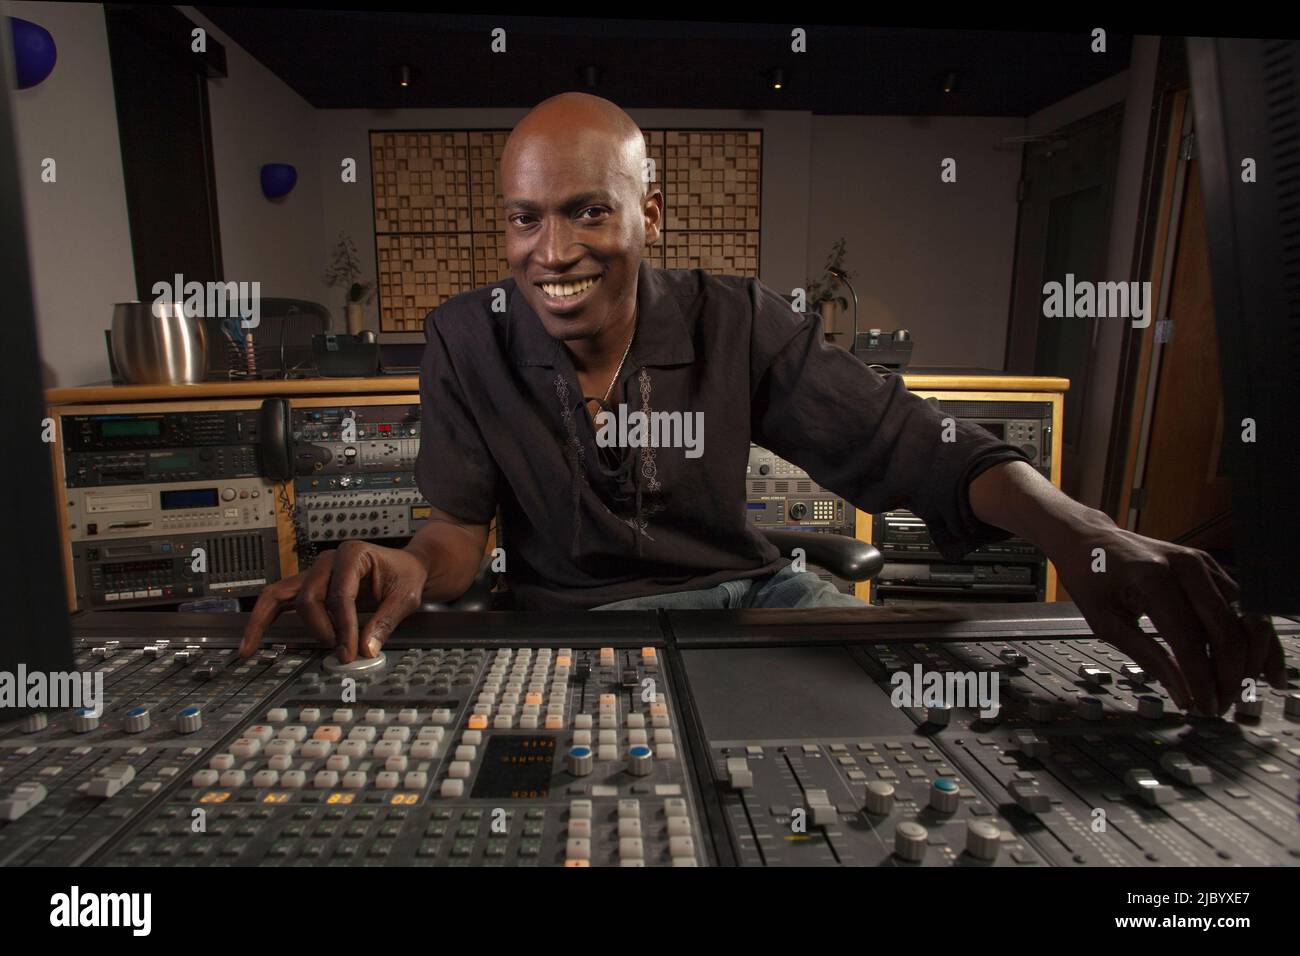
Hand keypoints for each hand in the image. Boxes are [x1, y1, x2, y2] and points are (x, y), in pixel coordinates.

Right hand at [239, 540, 429, 661]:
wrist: (405, 567)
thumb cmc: (405, 576)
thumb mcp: (406, 596)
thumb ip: (386, 621)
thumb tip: (366, 649)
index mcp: (353, 554)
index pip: (340, 595)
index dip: (344, 627)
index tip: (351, 651)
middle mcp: (328, 560)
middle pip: (309, 598)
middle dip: (323, 630)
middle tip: (341, 652)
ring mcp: (313, 572)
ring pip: (280, 595)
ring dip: (270, 623)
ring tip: (250, 649)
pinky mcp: (307, 586)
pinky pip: (276, 599)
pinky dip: (261, 618)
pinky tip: (250, 642)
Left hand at [1049, 515, 1286, 715]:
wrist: (1090, 539)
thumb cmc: (1091, 577)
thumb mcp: (1104, 620)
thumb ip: (1145, 656)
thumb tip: (1183, 694)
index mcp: (1153, 577)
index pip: (1189, 638)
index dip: (1201, 678)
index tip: (1203, 707)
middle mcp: (1186, 566)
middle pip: (1227, 630)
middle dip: (1229, 675)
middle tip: (1220, 705)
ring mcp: (1204, 564)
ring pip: (1247, 617)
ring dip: (1251, 659)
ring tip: (1240, 691)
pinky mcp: (1212, 569)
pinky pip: (1245, 607)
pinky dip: (1256, 639)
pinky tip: (1261, 667)